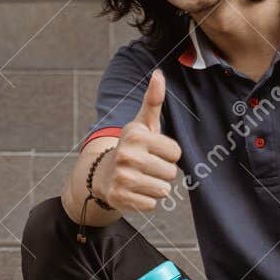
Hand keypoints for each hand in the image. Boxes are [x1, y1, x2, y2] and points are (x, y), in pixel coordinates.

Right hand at [99, 70, 182, 212]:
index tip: (154, 151)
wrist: (103, 174)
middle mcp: (127, 155)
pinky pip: (152, 204)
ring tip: (142, 179)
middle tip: (147, 167)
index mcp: (135, 135)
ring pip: (163, 190)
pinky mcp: (120, 198)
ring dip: (156, 187)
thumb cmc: (132, 147)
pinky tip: (134, 191)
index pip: (176, 152)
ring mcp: (122, 177)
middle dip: (163, 172)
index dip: (169, 154)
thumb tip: (159, 74)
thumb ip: (153, 100)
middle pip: (171, 173)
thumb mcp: (142, 124)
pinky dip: (146, 200)